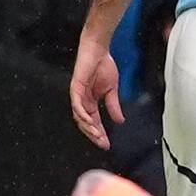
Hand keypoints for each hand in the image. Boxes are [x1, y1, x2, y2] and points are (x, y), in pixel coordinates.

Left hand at [70, 34, 124, 148]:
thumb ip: (113, 106)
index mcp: (90, 102)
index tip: (107, 144)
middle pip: (85, 123)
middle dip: (94, 135)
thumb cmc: (103, 66)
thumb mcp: (112, 90)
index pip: (94, 122)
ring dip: (88, 127)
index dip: (100, 134)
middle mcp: (82, 101)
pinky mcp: (75, 88)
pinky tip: (89, 121)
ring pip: (79, 116)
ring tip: (97, 135)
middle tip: (103, 143)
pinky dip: (82, 114)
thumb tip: (120, 121)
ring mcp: (78, 95)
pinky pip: (76, 104)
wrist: (99, 51)